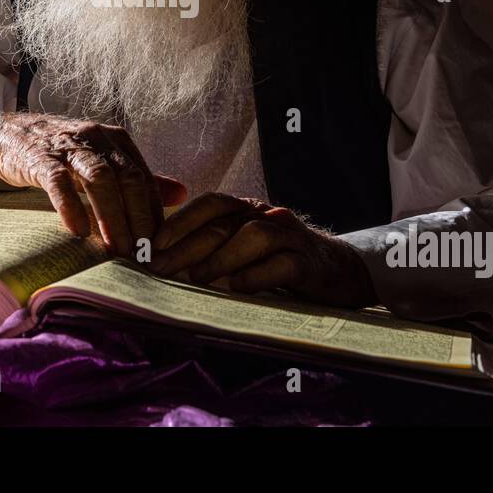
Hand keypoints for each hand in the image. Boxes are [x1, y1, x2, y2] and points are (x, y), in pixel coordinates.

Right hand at [0, 112, 186, 255]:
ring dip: (112, 218)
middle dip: (139, 220)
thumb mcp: (102, 161)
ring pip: (100, 180)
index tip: (158, 248)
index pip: (146, 180)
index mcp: (117, 141)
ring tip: (117, 250)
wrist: (7, 134)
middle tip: (143, 256)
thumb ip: (139, 178)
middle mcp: (98, 138)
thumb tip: (182, 194)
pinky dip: (71, 206)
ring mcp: (69, 145)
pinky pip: (59, 182)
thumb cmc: (61, 153)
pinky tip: (78, 231)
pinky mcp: (40, 156)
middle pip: (129, 180)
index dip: (154, 215)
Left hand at [148, 193, 375, 307]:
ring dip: (221, 257)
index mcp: (249, 210)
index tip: (154, 243)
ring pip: (255, 237)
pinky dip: (257, 275)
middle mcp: (269, 216)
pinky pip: (283, 264)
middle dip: (187, 245)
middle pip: (225, 224)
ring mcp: (291, 238)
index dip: (181, 221)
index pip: (211, 204)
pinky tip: (238, 287)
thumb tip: (166, 262)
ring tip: (196, 278)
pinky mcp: (309, 264)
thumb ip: (215, 247)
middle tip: (161, 268)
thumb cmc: (281, 261)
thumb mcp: (247, 248)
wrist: (338, 271)